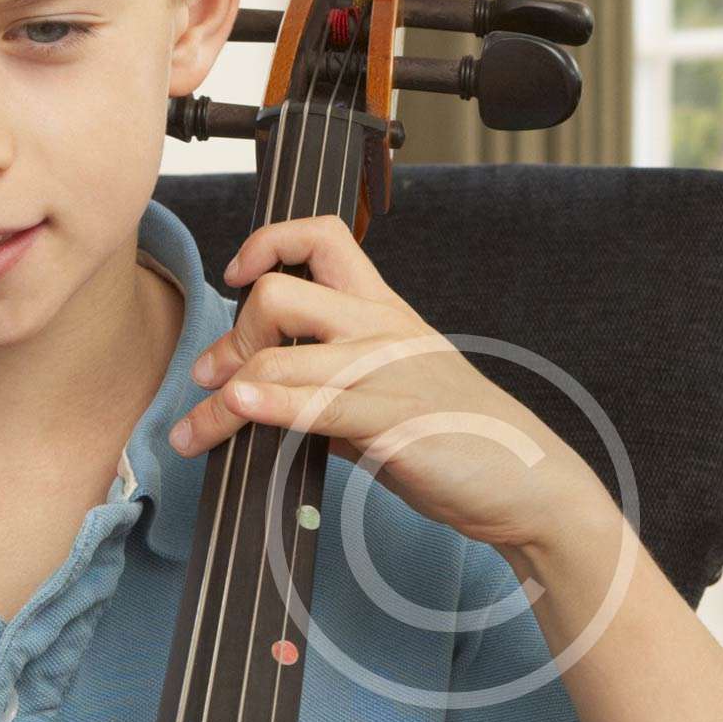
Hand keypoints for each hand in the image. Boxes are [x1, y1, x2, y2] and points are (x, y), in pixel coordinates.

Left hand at [167, 214, 606, 559]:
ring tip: (192, 433)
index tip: (237, 276)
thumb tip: (267, 405)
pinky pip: (313, 405)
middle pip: (278, 297)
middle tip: (214, 382)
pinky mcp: (391, 423)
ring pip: (278, 361)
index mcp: (387, 311)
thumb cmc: (466, 439)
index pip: (321, 237)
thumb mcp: (396, 395)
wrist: (529, 483)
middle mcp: (384, 330)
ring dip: (220, 401)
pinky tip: (237, 413)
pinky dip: (264, 406)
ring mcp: (387, 374)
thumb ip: (334, 389)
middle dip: (231, 340)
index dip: (267, 243)